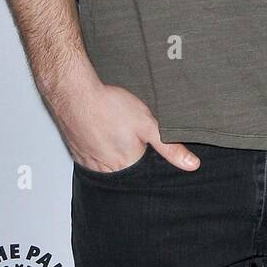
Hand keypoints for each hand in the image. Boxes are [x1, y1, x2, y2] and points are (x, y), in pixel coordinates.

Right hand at [60, 80, 199, 172]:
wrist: (75, 94)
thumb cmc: (110, 107)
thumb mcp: (148, 124)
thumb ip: (170, 147)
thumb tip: (192, 165)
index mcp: (127, 165)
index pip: (144, 172)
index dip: (149, 158)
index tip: (147, 145)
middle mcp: (106, 169)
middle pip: (126, 170)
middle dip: (132, 157)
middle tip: (130, 135)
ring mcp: (89, 162)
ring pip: (107, 166)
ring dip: (113, 154)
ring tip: (116, 134)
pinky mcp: (77, 153)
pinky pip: (92, 159)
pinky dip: (98, 150)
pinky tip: (102, 134)